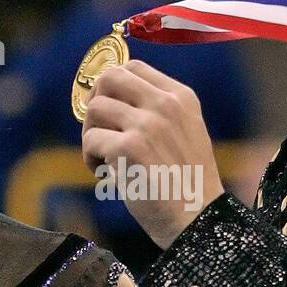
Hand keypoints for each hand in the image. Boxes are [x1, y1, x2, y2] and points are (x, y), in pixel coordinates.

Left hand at [80, 60, 224, 247]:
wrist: (196, 219)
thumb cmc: (187, 182)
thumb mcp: (186, 132)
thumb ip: (158, 111)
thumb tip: (109, 96)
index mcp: (181, 97)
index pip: (133, 67)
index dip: (112, 86)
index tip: (109, 108)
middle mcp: (165, 104)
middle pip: (109, 78)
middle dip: (95, 102)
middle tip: (99, 129)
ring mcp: (147, 124)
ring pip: (94, 109)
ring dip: (91, 134)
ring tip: (104, 157)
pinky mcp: (128, 148)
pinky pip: (90, 139)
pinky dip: (90, 158)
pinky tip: (105, 173)